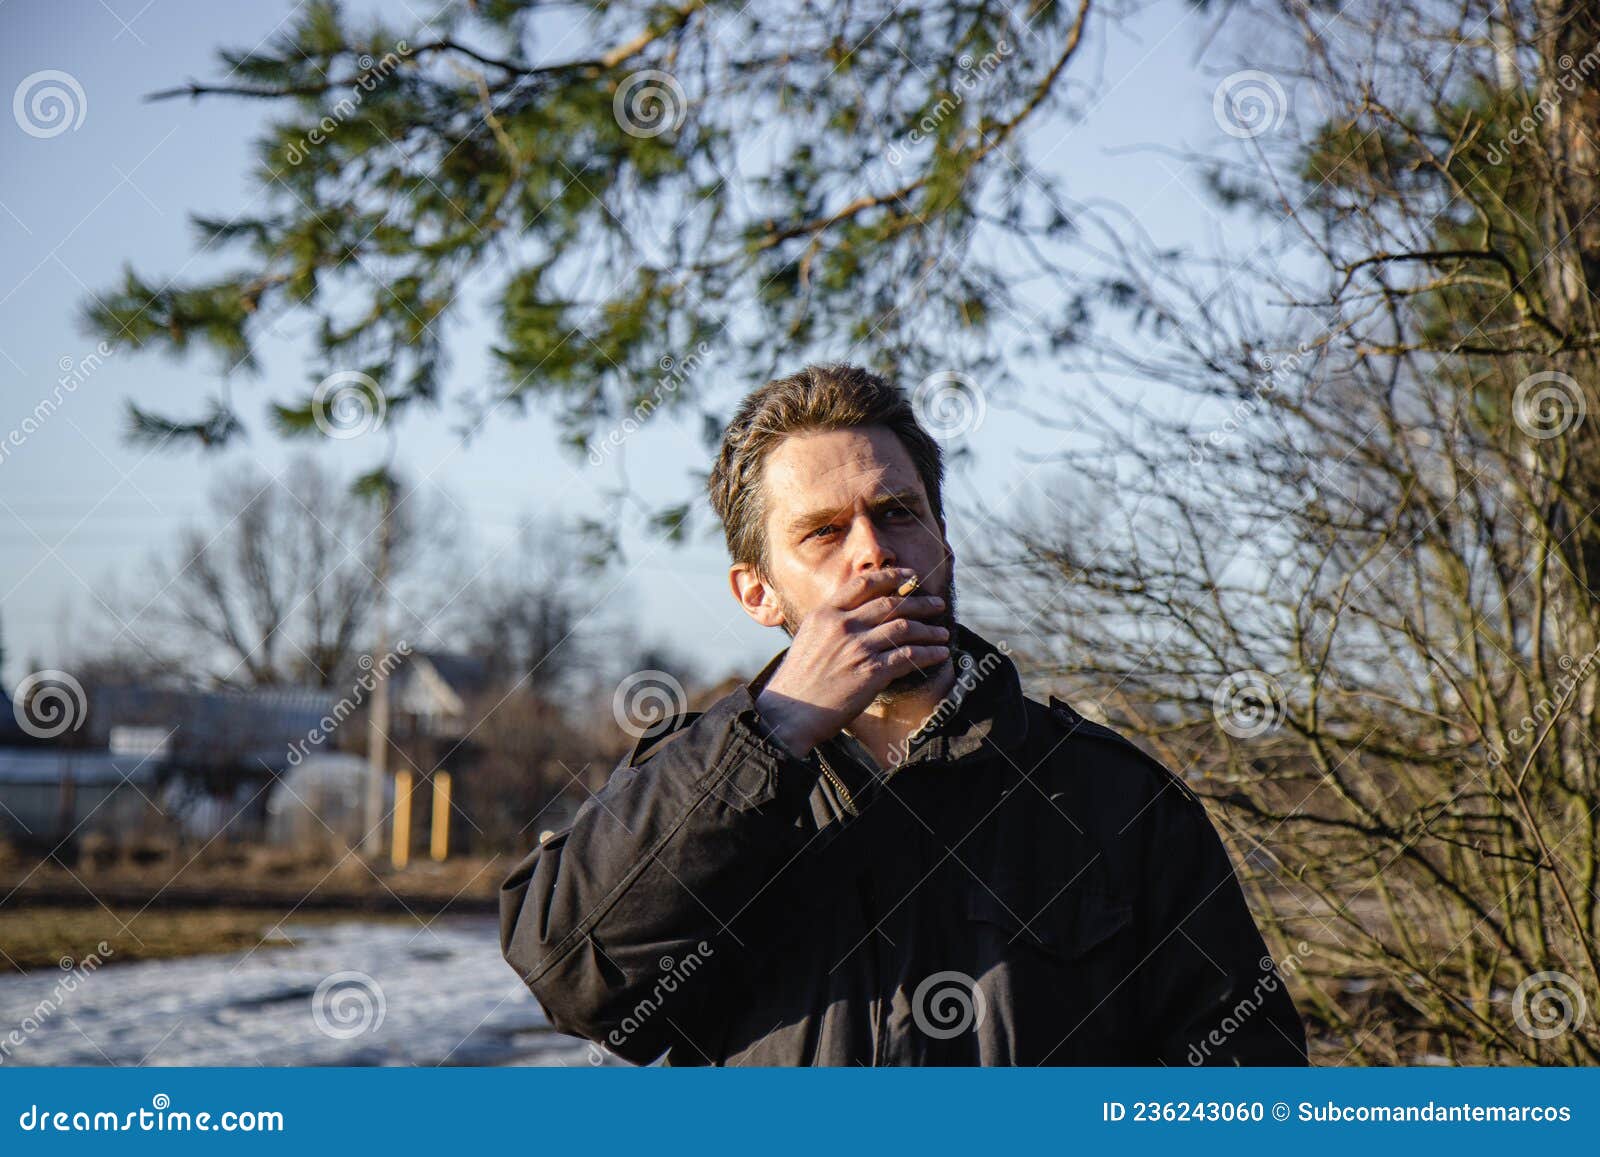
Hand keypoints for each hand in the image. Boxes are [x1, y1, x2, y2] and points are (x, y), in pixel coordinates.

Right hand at [753, 566, 949, 756]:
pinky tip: (940, 654)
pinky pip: (909, 656)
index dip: (892, 576)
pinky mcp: (871, 672)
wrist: (790, 713)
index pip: (864, 583)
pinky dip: (929, 654)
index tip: (911, 575)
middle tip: (936, 604)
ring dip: (929, 630)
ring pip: (904, 628)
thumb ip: (832, 623)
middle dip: (920, 602)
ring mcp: (857, 647)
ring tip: (942, 633)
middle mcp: (843, 625)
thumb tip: (858, 615)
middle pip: (891, 603)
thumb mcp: (809, 639)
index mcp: (825, 613)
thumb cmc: (798, 681)